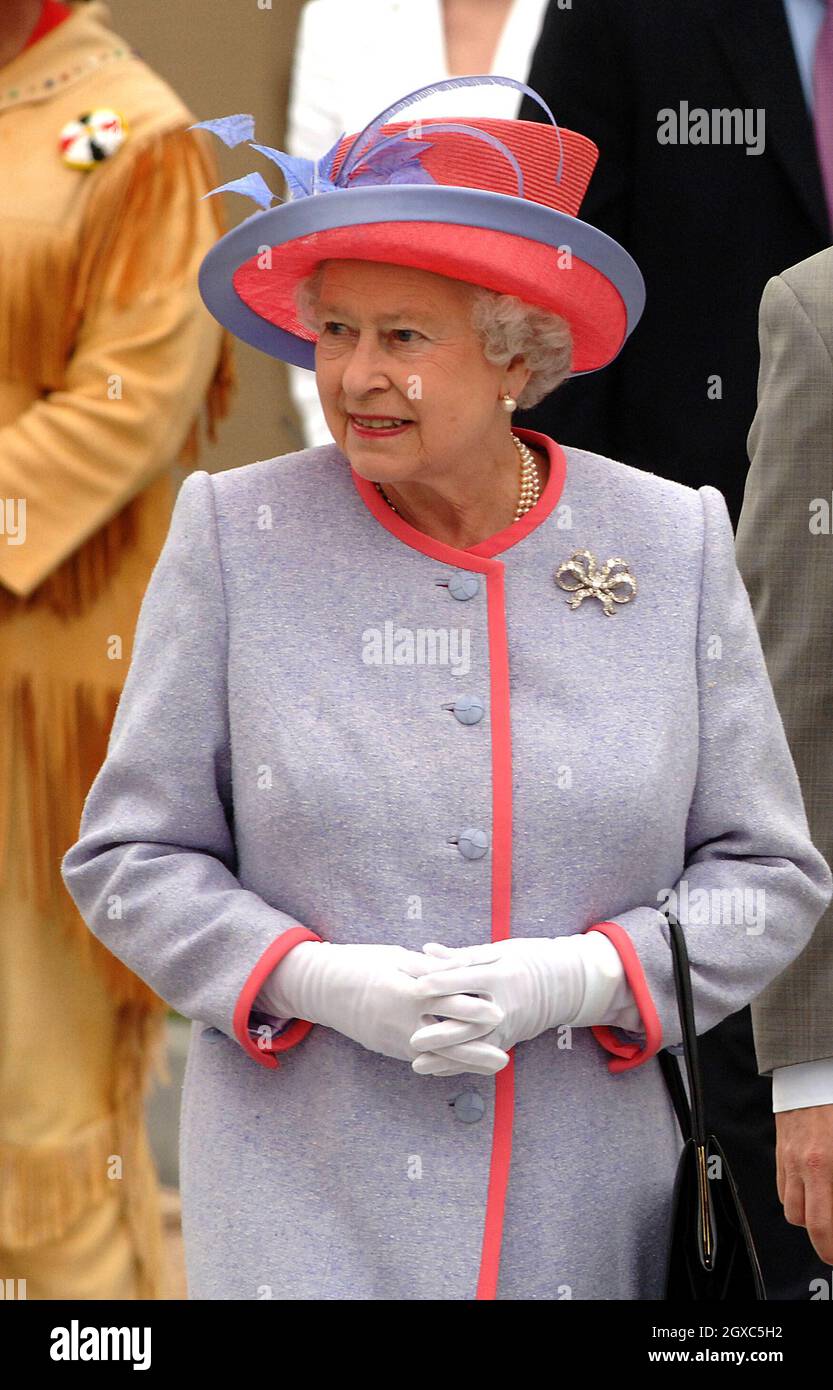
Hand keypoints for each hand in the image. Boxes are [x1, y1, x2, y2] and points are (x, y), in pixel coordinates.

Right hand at [258, 941, 509, 1072]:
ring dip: (467, 1062)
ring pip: (437, 1055)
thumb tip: (458, 968)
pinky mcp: (390, 1047)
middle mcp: (400, 1019)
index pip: (444, 1001)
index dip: (472, 1008)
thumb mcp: (396, 959)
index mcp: (403, 990)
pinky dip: (447, 1062)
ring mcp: (394, 1037)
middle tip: (505, 1056)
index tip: (498, 1013)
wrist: (323, 988)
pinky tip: (468, 1065)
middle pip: (445, 1036)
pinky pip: (424, 1057)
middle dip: (476, 1047)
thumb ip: (427, 968)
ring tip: (495, 1066)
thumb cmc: (361, 963)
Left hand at [400, 933, 639, 1072]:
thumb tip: (425, 950)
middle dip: (442, 1031)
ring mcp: (509, 1024)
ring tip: (417, 1063)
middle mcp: (505, 1002)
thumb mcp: (494, 953)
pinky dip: (459, 1065)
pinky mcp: (509, 1040)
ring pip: (475, 1045)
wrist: (563, 983)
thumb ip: (458, 956)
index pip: (467, 979)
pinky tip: (435, 1070)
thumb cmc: (522, 960)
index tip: (416, 987)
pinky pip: (482, 1056)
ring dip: (447, 1057)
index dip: (441, 982)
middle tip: (413, 1038)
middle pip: (471, 1019)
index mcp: (500, 974)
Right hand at [775, 1105, 832, 1264]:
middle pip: (801, 1220)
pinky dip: (796, 1194)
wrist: (811, 1070)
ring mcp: (786, 1156)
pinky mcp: (781, 1148)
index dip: (830, 1249)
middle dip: (820, 1236)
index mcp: (821, 1164)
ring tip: (825, 1212)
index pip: (822, 1225)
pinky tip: (813, 1189)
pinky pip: (782, 1184)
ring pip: (788, 1204)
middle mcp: (799, 1164)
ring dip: (806, 1214)